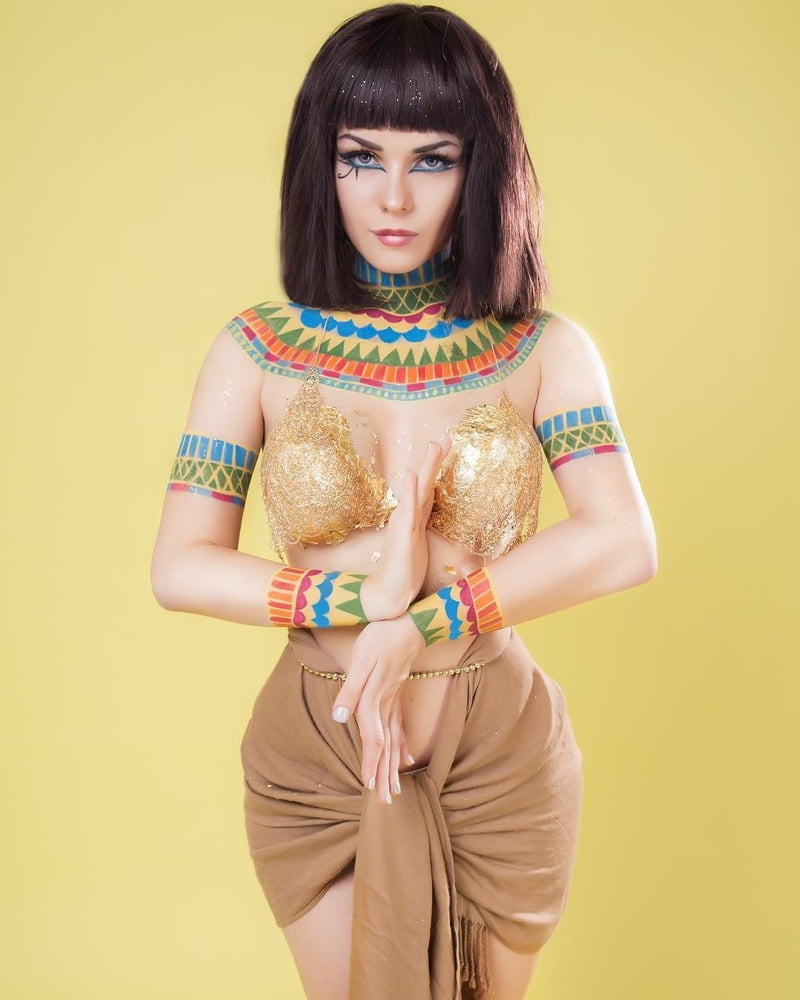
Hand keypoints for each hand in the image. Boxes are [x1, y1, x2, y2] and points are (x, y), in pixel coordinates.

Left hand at [332, 614, 424, 802]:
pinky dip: (402, 745)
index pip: (372, 738)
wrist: (411, 622)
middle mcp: (387, 704)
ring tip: (395, 788)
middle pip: (385, 745)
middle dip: (384, 773)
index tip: (369, 787)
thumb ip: (350, 690)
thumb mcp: (360, 660)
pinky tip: (407, 757)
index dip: (370, 762)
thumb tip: (339, 718)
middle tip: (386, 802)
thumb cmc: (382, 637)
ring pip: (394, 740)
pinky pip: (400, 726)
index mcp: (375, 699)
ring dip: (393, 765)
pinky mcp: (398, 693)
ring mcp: (395, 699)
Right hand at [360, 434, 450, 620]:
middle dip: (433, 460)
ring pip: (417, 492)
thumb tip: (426, 510)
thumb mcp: (418, 543)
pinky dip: (408, 493)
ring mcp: (404, 525)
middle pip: (423, 483)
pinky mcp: (401, 537)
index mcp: (415, 518)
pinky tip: (408, 475)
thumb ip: (419, 525)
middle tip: (444, 436)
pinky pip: (406, 512)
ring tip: (432, 447)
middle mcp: (408, 517)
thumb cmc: (404, 570)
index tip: (446, 444)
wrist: (388, 594)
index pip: (428, 487)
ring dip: (424, 469)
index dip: (437, 466)